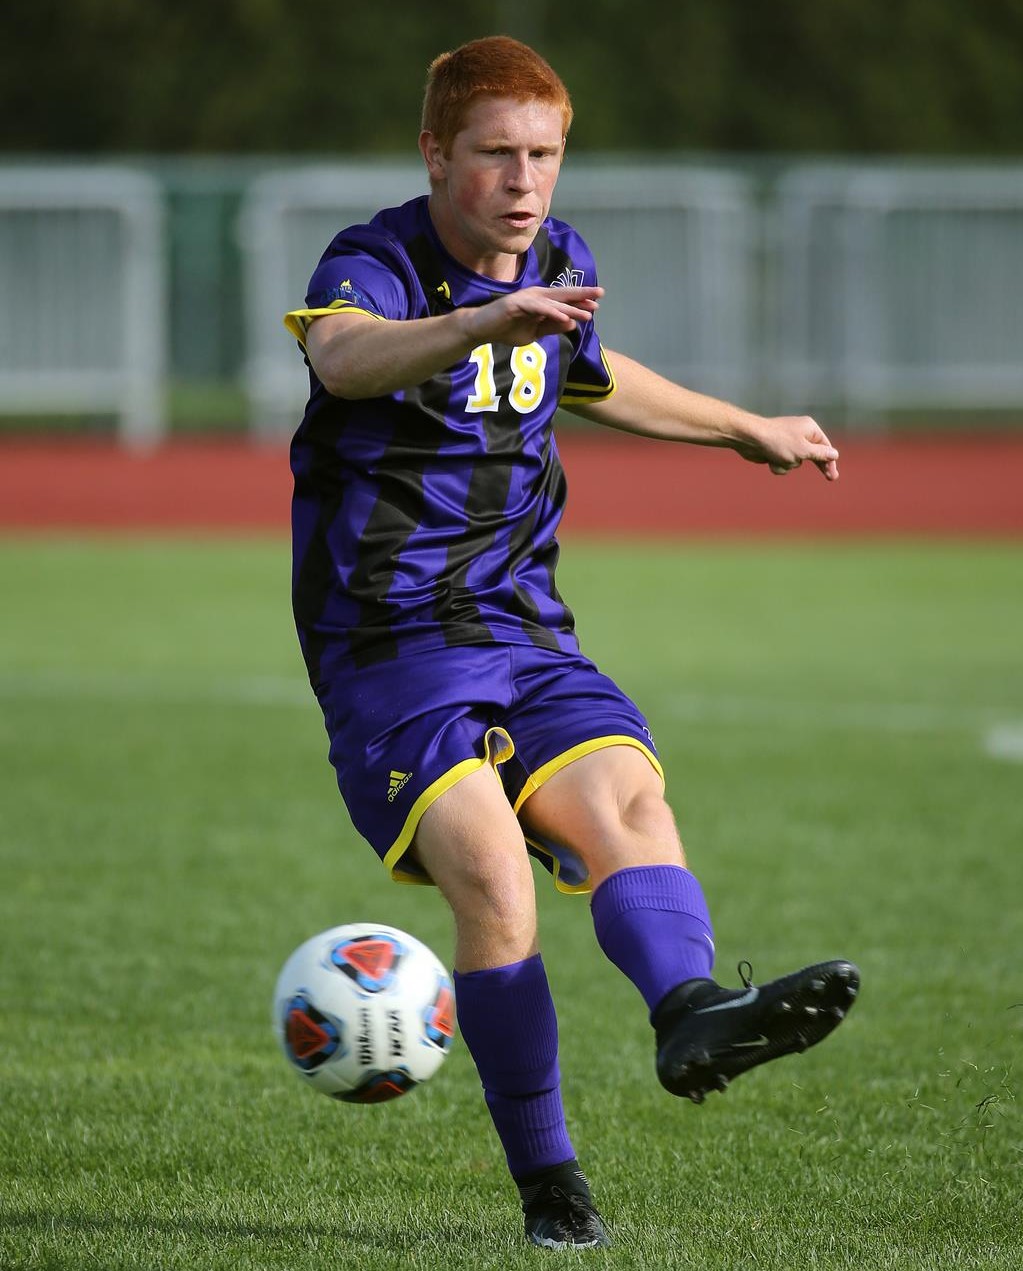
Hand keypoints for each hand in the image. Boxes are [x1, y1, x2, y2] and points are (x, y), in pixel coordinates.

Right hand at [463, 285, 602, 347]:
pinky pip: (538, 309)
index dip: (580, 300)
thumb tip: (571, 324)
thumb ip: (551, 327)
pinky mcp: (516, 304)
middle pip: (562, 294)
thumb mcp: (534, 332)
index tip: (597, 303)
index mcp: (540, 301)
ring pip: (553, 303)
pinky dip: (552, 313)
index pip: (564, 300)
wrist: (482, 329)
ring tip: (587, 313)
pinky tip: (564, 318)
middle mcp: (535, 296)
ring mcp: (526, 298)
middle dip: (582, 295)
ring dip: (571, 308)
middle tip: (600, 294)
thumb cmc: (507, 329)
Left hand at [735, 415, 839, 481]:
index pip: (825, 446)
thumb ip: (820, 454)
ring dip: (789, 465)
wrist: (749, 439)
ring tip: (780, 457)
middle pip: (814, 454)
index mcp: (810, 429)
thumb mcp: (803, 450)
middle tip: (830, 478)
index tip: (833, 475)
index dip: (830, 461)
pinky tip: (771, 461)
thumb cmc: (777, 442)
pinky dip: (779, 465)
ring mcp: (787, 443)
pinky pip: (784, 464)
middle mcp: (800, 434)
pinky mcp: (776, 450)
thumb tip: (834, 454)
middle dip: (817, 464)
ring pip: (796, 462)